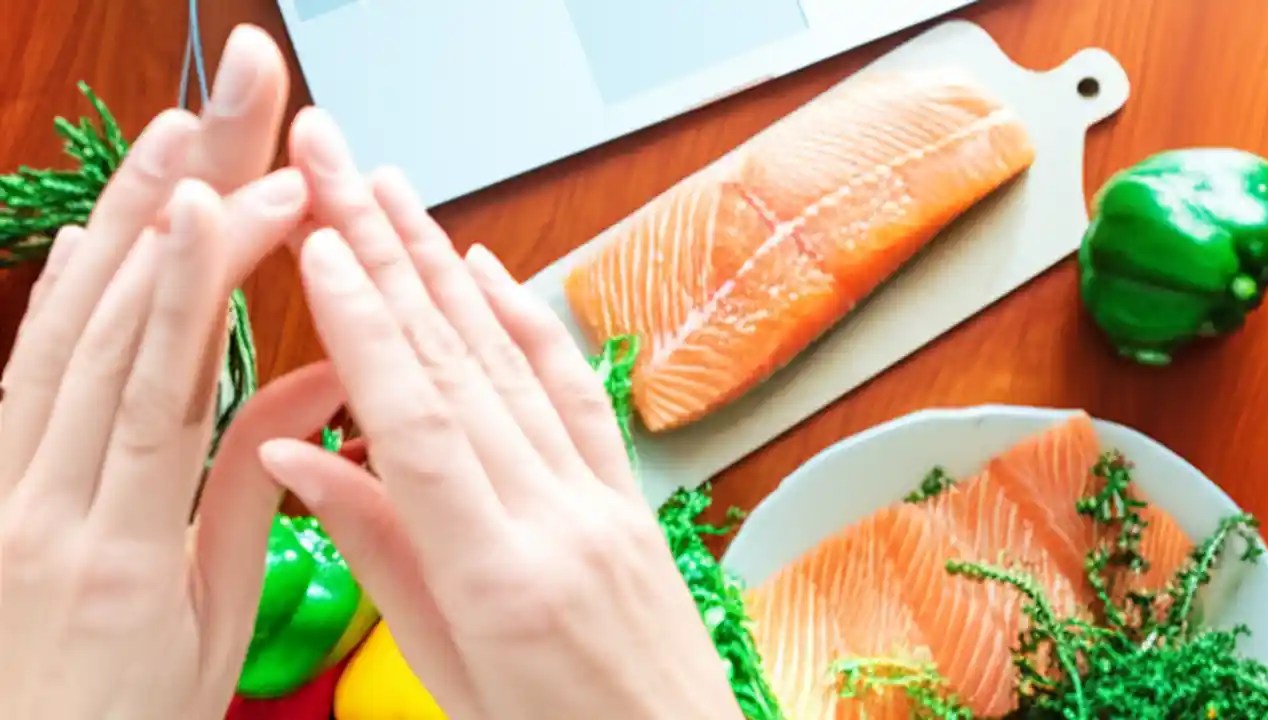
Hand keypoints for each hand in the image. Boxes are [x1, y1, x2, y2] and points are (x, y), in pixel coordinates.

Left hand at [0, 27, 332, 719]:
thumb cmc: (122, 717)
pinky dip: (60, 293)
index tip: (243, 196)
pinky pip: (20, 371)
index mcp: (122, 550)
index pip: (168, 389)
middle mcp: (43, 502)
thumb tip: (325, 391)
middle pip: (113, 329)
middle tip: (230, 115)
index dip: (203, 284)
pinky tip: (94, 234)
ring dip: (121, 224)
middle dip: (176, 207)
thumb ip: (260, 493)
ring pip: (60, 333)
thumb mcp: (212, 626)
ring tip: (174, 137)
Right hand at [258, 109, 739, 718]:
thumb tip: (301, 455)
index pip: (419, 426)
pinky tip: (486, 270)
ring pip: (512, 364)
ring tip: (393, 193)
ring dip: (445, 268)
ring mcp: (603, 500)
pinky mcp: (629, 496)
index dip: (366, 328)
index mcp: (498, 578)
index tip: (322, 245)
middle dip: (390, 255)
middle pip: (459, 367)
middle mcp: (558, 520)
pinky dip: (529, 325)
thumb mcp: (443, 672)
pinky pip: (577, 395)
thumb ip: (377, 554)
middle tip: (338, 169)